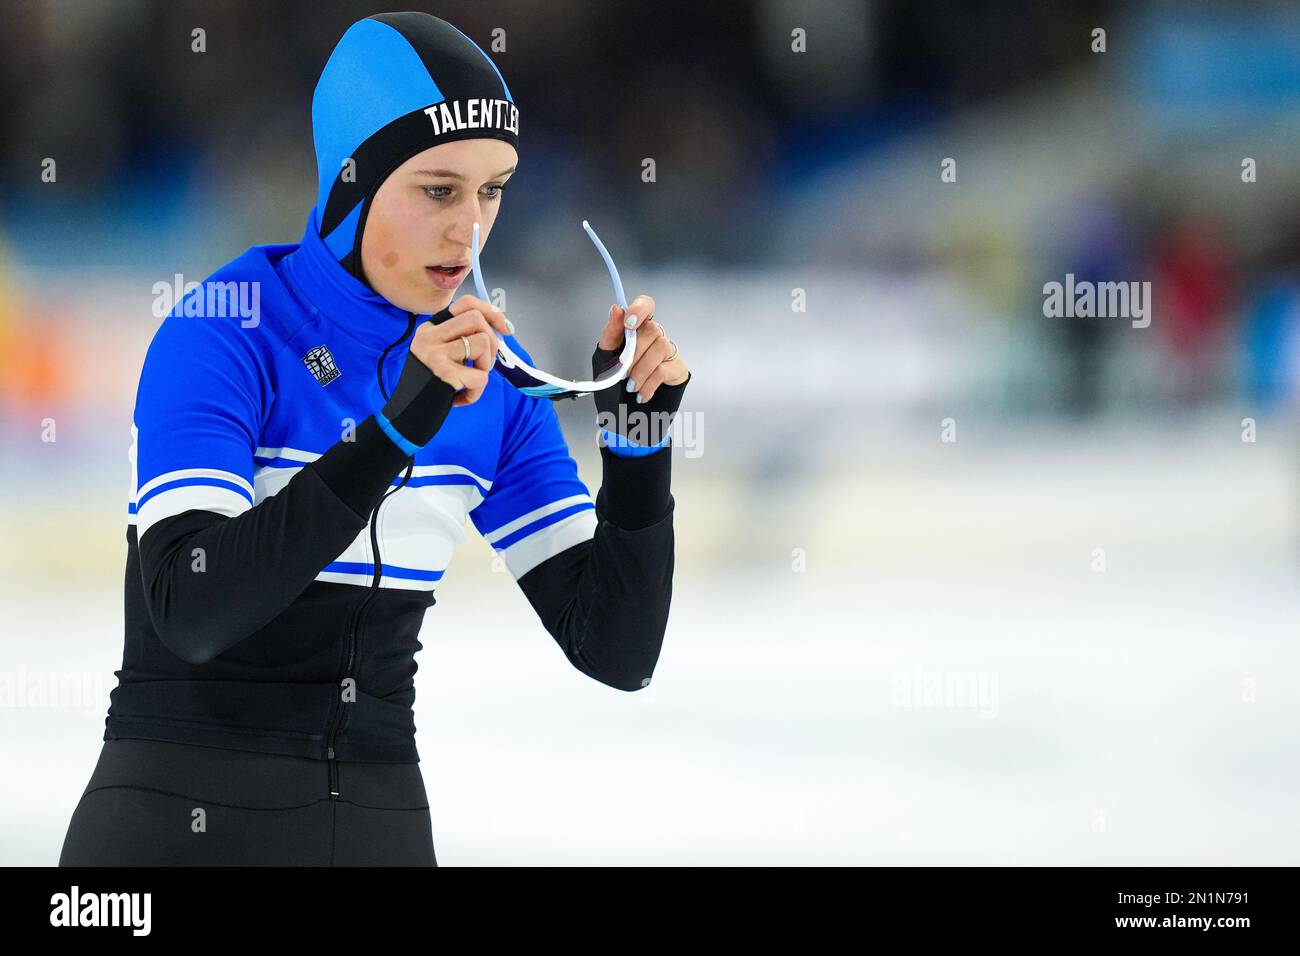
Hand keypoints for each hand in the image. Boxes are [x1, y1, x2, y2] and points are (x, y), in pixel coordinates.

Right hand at [379, 301, 511, 450]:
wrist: (406, 418)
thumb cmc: (430, 389)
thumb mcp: (442, 358)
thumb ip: (463, 341)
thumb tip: (501, 329)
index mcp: (429, 329)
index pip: (466, 304)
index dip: (491, 313)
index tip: (505, 329)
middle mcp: (429, 336)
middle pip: (476, 320)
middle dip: (492, 343)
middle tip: (483, 365)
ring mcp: (434, 353)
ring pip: (483, 343)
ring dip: (485, 367)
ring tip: (470, 381)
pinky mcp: (443, 374)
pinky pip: (480, 377)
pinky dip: (476, 393)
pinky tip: (459, 399)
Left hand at [592, 293, 689, 449]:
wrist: (625, 425)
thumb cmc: (612, 392)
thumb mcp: (603, 363)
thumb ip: (610, 335)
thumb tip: (616, 309)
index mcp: (636, 331)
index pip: (646, 306)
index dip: (640, 309)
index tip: (629, 324)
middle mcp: (654, 338)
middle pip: (652, 329)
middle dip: (634, 353)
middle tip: (623, 373)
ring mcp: (668, 354)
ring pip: (661, 347)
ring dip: (641, 369)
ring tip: (630, 388)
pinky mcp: (677, 370)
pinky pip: (665, 368)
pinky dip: (649, 384)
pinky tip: (641, 396)